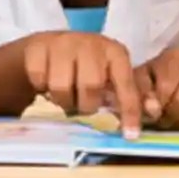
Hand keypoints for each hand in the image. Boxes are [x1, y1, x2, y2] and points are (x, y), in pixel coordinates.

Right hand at [22, 31, 142, 138]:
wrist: (48, 46)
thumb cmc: (84, 67)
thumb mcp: (107, 76)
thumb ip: (125, 97)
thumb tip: (140, 123)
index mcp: (114, 52)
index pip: (126, 84)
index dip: (129, 110)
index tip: (130, 135)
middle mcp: (91, 43)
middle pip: (91, 86)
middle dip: (86, 104)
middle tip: (82, 105)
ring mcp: (63, 42)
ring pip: (61, 86)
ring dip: (63, 100)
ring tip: (65, 95)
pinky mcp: (38, 46)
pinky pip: (39, 78)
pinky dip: (42, 87)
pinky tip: (47, 82)